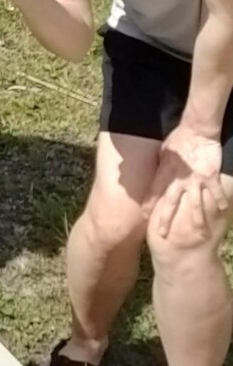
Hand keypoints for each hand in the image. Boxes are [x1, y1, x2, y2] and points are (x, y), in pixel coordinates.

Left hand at [149, 123, 227, 238]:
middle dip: (165, 219)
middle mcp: (179, 180)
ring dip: (197, 220)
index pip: (154, 193)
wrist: (196, 130)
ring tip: (199, 235)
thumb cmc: (177, 139)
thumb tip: (154, 173)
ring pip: (195, 205)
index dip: (148, 205)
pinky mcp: (210, 177)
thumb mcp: (163, 153)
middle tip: (161, 234)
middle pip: (170, 203)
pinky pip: (216, 193)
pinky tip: (221, 211)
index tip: (142, 217)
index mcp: (165, 173)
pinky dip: (219, 202)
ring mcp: (195, 180)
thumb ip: (160, 166)